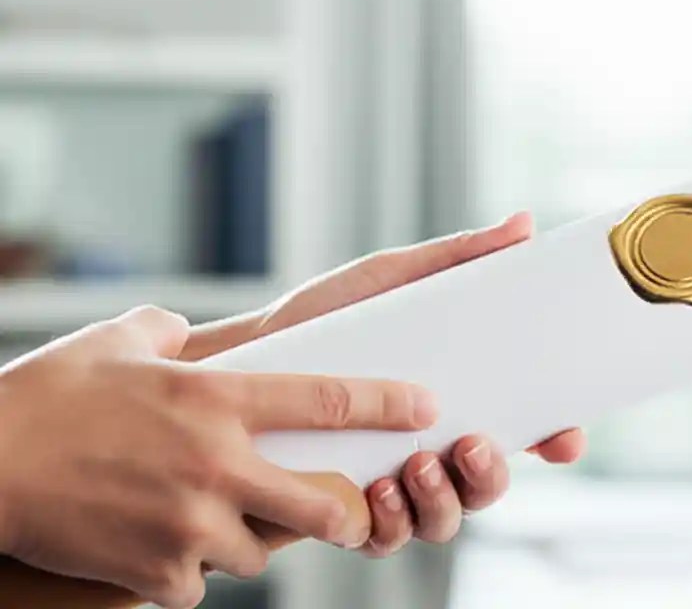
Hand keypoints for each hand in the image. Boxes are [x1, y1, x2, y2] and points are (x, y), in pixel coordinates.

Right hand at [0, 306, 435, 608]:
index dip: (386, 404)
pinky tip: (152, 549)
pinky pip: (195, 583)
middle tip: (351, 512)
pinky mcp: (157, 571)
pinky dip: (183, 573)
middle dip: (347, 514)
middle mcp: (217, 463)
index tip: (426, 407)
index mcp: (216, 400)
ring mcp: (190, 522)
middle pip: (323, 504)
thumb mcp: (113, 342)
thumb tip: (181, 328)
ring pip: (258, 552)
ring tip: (209, 523)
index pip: (326, 400)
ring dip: (244, 541)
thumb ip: (165, 333)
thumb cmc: (45, 396)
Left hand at [179, 212, 586, 556]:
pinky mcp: (346, 514)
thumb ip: (457, 257)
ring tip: (415, 466)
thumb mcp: (390, 280)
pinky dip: (390, 524)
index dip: (556, 439)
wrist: (238, 362)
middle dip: (493, 477)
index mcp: (456, 401)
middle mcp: (432, 449)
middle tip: (473, 445)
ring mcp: (392, 486)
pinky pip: (385, 540)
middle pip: (490, 484)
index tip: (566, 438)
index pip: (525, 430)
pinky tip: (377, 492)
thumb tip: (524, 224)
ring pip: (445, 521)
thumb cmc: (321, 320)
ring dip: (442, 502)